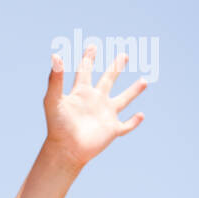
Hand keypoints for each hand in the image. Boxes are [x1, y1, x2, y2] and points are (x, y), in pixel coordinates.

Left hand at [43, 45, 147, 170]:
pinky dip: (133, 122)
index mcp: (81, 93)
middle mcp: (95, 101)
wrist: (65, 151)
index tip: (92, 46)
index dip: (88, 58)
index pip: (85, 71)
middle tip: (124, 56)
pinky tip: (140, 116)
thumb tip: (56, 56)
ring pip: (123, 100)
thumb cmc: (57, 127)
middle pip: (108, 80)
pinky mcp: (112, 130)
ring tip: (144, 82)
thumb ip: (56, 79)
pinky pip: (126, 125)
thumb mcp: (54, 100)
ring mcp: (105, 115)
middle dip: (116, 68)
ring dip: (133, 91)